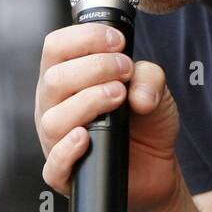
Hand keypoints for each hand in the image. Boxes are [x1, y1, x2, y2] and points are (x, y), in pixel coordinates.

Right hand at [35, 23, 181, 211]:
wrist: (157, 166)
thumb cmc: (145, 121)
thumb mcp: (155, 88)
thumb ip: (149, 77)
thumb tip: (136, 93)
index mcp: (68, 78)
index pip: (57, 47)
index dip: (85, 38)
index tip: (117, 42)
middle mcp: (55, 106)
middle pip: (54, 79)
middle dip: (95, 67)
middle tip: (125, 70)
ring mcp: (56, 140)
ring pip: (54, 118)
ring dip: (88, 101)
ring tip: (119, 97)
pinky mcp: (65, 173)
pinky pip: (54, 165)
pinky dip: (68, 149)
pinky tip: (86, 137)